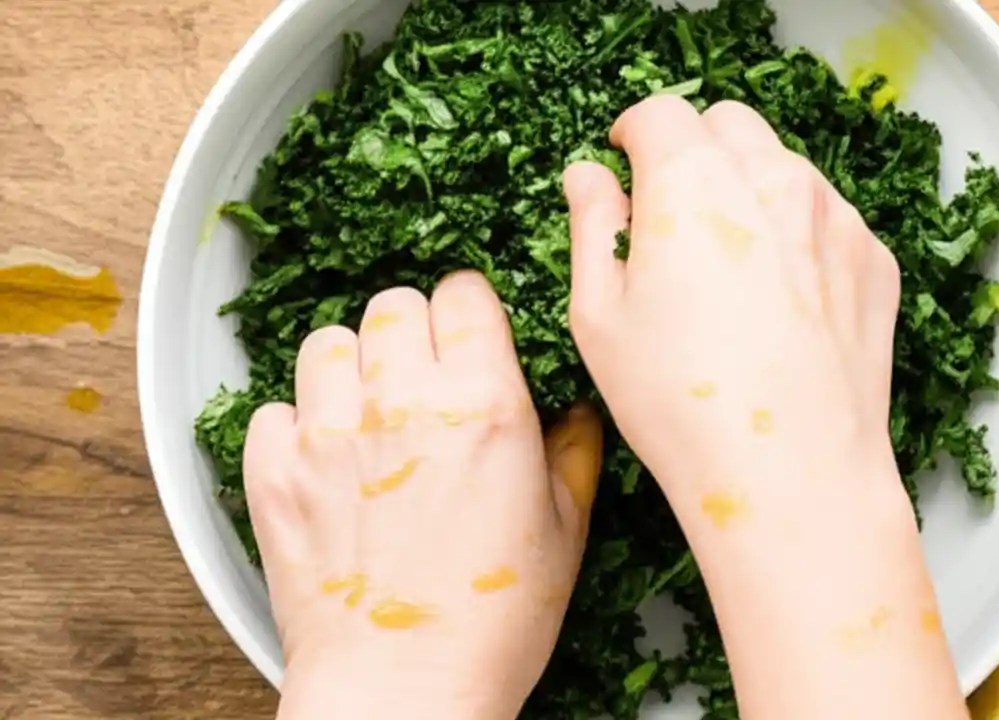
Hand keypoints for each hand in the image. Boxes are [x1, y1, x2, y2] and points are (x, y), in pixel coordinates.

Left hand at [243, 274, 601, 719]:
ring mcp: (330, 433)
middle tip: (422, 375)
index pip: (462, 292)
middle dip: (411, 329)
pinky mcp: (275, 473)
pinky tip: (326, 461)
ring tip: (368, 412)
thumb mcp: (566, 531)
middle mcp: (403, 401)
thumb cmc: (493, 625)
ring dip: (350, 365)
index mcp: (483, 404)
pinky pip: (274, 409)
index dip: (469, 310)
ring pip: (326, 341)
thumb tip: (575, 410)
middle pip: (392, 303)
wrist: (402, 692)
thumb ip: (573, 451)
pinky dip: (296, 424)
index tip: (469, 333)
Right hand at [564, 96, 902, 551]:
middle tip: (671, 216)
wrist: (793, 475)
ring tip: (726, 268)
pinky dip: (796, 233)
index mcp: (693, 183)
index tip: (625, 162)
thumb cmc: (680, 404)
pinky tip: (777, 301)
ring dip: (748, 190)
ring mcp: (834, 217)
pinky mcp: (872, 258)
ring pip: (782, 166)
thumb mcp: (599, 316)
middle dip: (693, 151)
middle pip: (727, 124)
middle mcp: (773, 179)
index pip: (660, 113)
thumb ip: (591, 226)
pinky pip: (825, 217)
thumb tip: (589, 176)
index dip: (632, 135)